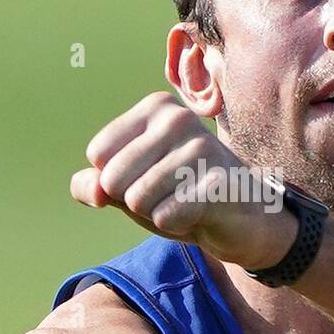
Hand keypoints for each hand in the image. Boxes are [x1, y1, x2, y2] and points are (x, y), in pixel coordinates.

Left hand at [70, 92, 295, 269]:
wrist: (240, 219)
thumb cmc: (179, 195)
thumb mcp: (128, 187)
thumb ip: (94, 184)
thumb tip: (94, 190)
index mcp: (156, 108)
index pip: (98, 155)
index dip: (114, 180)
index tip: (149, 177)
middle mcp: (178, 118)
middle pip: (113, 179)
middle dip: (133, 200)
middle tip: (169, 194)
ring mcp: (201, 147)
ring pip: (137, 200)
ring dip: (156, 213)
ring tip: (185, 202)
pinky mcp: (218, 182)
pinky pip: (164, 216)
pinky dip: (175, 225)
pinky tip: (199, 214)